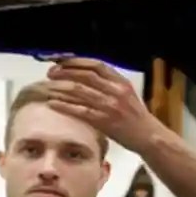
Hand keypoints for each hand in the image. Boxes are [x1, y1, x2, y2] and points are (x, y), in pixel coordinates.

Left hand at [44, 58, 162, 152]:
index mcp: (121, 81)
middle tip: (50, 72)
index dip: (76, 61)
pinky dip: (64, 106)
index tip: (61, 60)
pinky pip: (79, 111)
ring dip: (60, 87)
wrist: (148, 136)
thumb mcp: (126, 93)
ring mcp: (109, 106)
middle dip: (65, 72)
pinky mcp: (104, 122)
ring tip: (47, 86)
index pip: (96, 65)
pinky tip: (52, 103)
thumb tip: (83, 74)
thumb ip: (108, 83)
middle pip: (86, 75)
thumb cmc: (134, 115)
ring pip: (80, 91)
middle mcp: (115, 91)